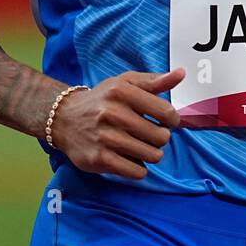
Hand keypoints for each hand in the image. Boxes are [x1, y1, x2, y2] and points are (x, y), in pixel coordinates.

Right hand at [49, 68, 184, 178]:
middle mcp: (113, 113)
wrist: (64, 118)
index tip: (167, 121)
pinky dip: (138, 168)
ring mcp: (106, 137)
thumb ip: (155, 81)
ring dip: (151, 153)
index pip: (166, 111)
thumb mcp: (125, 83)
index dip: (172, 120)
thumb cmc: (102, 100)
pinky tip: (129, 157)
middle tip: (149, 134)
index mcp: (122, 91)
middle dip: (160, 138)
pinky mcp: (100, 159)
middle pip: (161, 137)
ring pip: (152, 156)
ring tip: (140, 146)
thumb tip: (181, 73)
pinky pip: (137, 172)